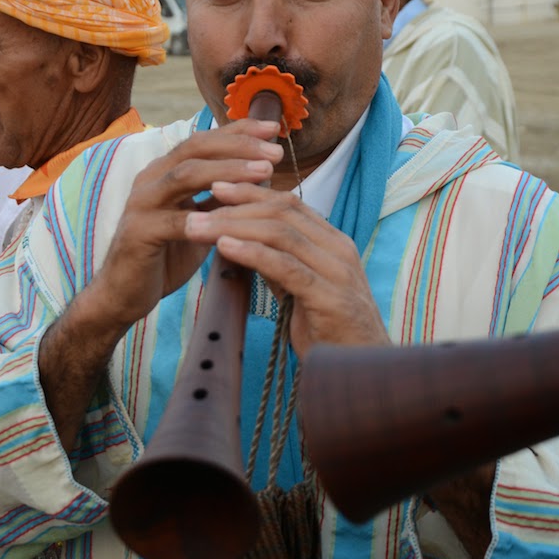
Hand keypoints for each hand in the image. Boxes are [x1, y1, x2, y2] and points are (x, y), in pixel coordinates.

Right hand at [83, 118, 285, 330]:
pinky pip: (175, 222)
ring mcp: (141, 203)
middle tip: (275, 152)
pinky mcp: (138, 232)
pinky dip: (205, 219)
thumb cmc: (167, 255)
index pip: (203, 140)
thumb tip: (263, 173)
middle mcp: (151, 179)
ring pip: (186, 175)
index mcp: (165, 171)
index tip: (273, 128)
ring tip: (264, 172)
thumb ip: (222, 196)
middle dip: (238, 146)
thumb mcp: (200, 219)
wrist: (125, 292)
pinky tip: (235, 218)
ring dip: (228, 170)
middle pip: (196, 148)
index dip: (238, 131)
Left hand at [183, 179, 389, 357]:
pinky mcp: (332, 299)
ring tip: (198, 228)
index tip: (215, 187)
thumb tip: (237, 240)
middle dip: (235, 207)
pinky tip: (224, 248)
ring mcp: (339, 273)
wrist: (363, 372)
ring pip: (282, 234)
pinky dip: (253, 253)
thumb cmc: (328, 332)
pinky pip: (288, 268)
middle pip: (283, 212)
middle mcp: (339, 250)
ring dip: (233, 227)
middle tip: (195, 209)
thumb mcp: (298, 290)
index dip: (251, 192)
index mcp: (333, 243)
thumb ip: (276, 263)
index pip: (289, 204)